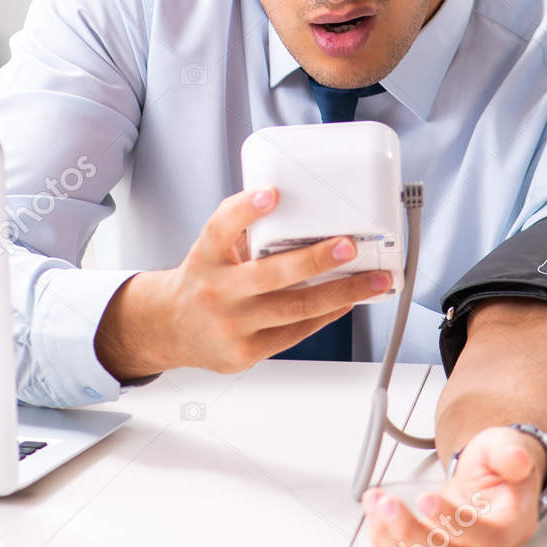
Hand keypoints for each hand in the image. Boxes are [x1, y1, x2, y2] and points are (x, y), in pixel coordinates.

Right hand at [95, 186, 392, 376]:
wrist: (174, 329)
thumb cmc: (205, 282)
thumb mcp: (214, 249)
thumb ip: (247, 230)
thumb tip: (300, 206)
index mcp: (206, 256)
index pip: (221, 227)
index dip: (245, 209)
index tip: (272, 194)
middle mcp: (216, 291)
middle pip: (269, 275)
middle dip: (315, 259)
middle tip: (349, 246)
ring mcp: (232, 325)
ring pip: (294, 308)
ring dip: (341, 292)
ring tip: (373, 280)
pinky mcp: (247, 352)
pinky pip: (296, 331)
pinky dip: (327, 314)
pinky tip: (348, 300)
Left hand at [360, 427, 546, 546]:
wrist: (490, 478)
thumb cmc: (498, 465)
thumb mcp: (506, 446)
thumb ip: (509, 451)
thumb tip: (516, 459)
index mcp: (514, 527)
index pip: (489, 538)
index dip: (455, 523)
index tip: (424, 498)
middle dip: (412, 533)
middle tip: (387, 504)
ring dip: (394, 539)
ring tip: (375, 505)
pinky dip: (389, 546)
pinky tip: (376, 520)